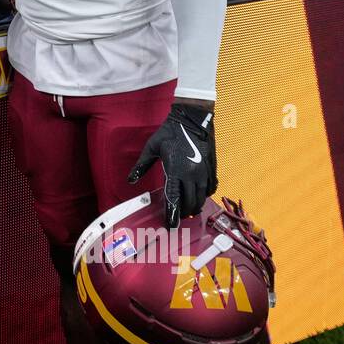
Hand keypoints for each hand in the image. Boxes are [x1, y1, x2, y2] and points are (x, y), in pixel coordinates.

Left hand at [128, 103, 216, 229]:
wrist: (192, 119)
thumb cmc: (169, 132)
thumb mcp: (151, 148)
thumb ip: (141, 166)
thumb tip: (130, 180)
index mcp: (175, 170)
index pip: (174, 198)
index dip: (173, 213)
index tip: (171, 225)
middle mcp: (191, 174)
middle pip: (190, 202)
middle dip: (184, 212)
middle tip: (179, 216)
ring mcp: (204, 171)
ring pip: (202, 197)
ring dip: (195, 205)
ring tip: (189, 210)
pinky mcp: (212, 167)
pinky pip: (211, 187)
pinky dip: (205, 194)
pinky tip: (200, 195)